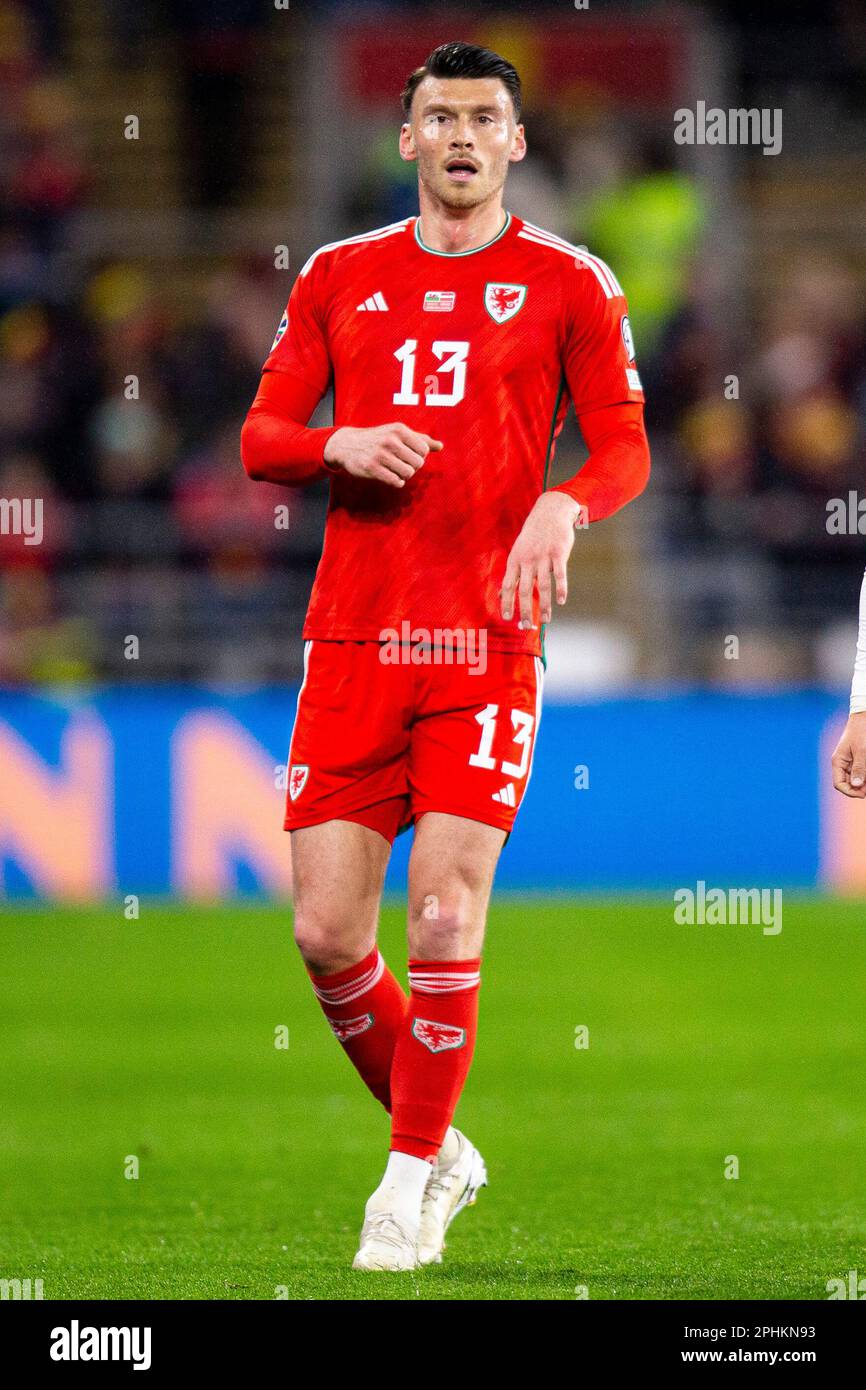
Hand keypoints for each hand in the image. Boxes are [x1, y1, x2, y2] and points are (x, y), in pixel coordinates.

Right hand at [324, 423, 442, 487]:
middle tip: (402, 464)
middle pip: (418, 463)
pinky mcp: (372, 469)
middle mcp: (390, 440)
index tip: (408, 456)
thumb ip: (419, 439)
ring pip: (408, 473)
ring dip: (404, 475)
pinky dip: (396, 482)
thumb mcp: (397, 433)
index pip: (424, 450)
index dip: (419, 456)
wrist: (346, 444)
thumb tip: (440, 446)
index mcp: (399, 430)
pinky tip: (390, 476)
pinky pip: (396, 482)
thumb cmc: (377, 439)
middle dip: (412, 467)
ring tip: (396, 470)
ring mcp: (380, 455)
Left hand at [500, 491, 583, 626]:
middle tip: (527, 626)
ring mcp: (543, 557)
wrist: (550, 511)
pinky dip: (561, 589)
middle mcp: (528, 560)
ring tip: (546, 620)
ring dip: (545, 605)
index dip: (507, 603)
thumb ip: (514, 573)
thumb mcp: (519, 551)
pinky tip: (561, 601)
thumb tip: (503, 595)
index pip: (508, 586)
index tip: (507, 619)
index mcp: (515, 560)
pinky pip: (560, 575)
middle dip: (525, 610)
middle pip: (525, 590)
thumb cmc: (534, 535)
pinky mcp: (559, 553)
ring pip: (544, 586)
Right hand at [831, 713, 865, 796]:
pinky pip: (861, 772)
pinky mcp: (859, 759)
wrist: (865, 716)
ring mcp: (851, 761)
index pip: (839, 784)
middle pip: (848, 783)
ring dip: (863, 782)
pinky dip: (864, 775)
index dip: (850, 792)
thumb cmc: (862, 732)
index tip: (863, 794)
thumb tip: (856, 786)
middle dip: (859, 788)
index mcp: (838, 761)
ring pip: (856, 779)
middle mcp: (842, 763)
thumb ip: (859, 768)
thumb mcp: (862, 751)